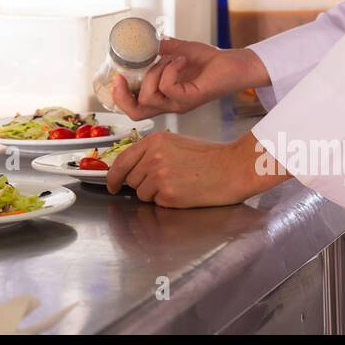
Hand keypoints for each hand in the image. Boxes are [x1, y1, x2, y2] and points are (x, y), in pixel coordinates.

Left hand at [106, 131, 289, 206]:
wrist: (232, 168)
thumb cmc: (208, 156)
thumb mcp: (175, 143)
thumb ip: (151, 153)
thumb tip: (131, 170)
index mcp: (153, 142)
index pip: (121, 160)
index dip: (113, 176)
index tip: (112, 185)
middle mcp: (153, 158)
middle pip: (130, 179)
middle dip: (141, 184)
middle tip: (162, 182)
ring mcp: (159, 177)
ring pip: (142, 194)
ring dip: (154, 194)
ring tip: (177, 184)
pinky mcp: (168, 195)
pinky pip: (156, 203)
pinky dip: (166, 201)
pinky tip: (183, 191)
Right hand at [109, 40, 266, 119]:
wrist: (234, 64)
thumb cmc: (210, 61)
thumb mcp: (179, 51)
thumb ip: (162, 49)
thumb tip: (145, 41)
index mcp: (163, 96)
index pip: (133, 108)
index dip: (119, 97)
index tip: (117, 76)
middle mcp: (169, 104)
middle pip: (134, 113)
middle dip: (122, 96)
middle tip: (122, 77)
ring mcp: (179, 103)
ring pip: (149, 97)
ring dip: (153, 73)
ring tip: (169, 59)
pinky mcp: (190, 99)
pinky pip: (168, 88)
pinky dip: (170, 70)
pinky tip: (182, 60)